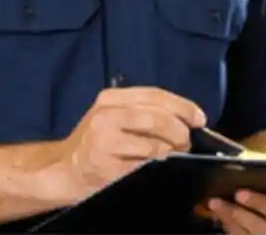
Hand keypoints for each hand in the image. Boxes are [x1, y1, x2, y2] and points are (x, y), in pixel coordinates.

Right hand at [50, 87, 205, 200]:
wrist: (65, 169)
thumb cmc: (97, 143)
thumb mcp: (114, 117)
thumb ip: (144, 112)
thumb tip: (186, 118)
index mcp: (111, 99)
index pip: (155, 95)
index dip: (182, 106)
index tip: (199, 118)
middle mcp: (106, 115)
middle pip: (157, 118)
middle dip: (179, 131)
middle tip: (186, 142)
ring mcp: (104, 140)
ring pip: (154, 144)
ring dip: (170, 152)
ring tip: (171, 154)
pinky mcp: (106, 165)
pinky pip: (143, 165)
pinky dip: (155, 166)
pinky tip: (153, 166)